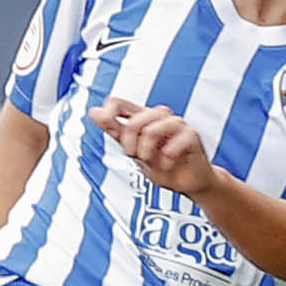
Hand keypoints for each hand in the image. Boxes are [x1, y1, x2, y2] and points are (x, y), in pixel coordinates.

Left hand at [91, 97, 219, 201]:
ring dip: (148, 150)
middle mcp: (159, 117)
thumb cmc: (162, 165)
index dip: (109, 111)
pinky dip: (168, 157)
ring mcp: (176, 124)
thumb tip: (94, 112)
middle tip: (136, 156)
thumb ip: (115, 130)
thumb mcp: (133, 151)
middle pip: (135, 120)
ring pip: (153, 129)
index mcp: (142, 118)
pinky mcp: (191, 135)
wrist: (187, 183)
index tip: (107, 126)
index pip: (119, 102)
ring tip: (152, 160)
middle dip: (131, 143)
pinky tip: (169, 162)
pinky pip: (175, 140)